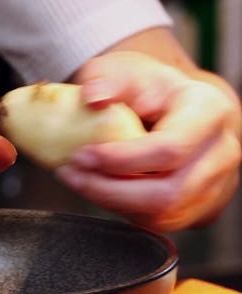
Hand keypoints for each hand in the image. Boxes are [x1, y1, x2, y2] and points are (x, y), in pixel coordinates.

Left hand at [58, 51, 240, 231]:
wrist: (164, 103)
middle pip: (169, 192)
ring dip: (112, 203)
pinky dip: (123, 210)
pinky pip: (161, 222)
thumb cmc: (141, 86)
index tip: (80, 156)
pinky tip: (99, 189)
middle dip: (110, 189)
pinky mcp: (201, 206)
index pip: (170, 149)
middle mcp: (222, 150)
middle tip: (70, 174)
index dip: (121, 160)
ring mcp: (216, 183)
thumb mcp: (121, 71)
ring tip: (78, 180)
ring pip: (164, 214)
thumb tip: (93, 98)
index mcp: (209, 110)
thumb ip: (104, 80)